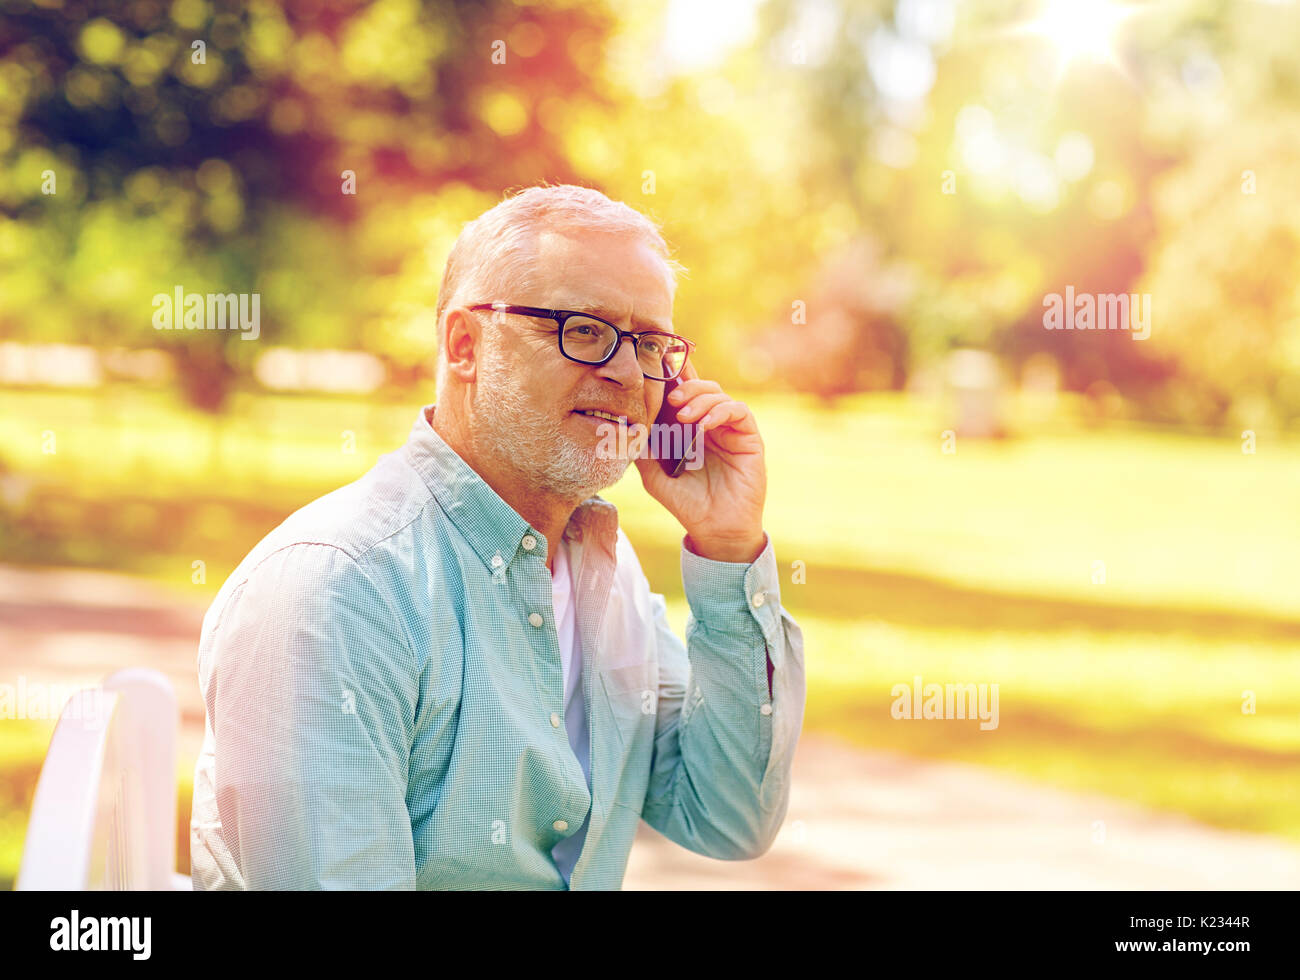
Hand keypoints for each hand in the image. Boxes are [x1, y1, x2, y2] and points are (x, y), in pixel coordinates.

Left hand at [633, 361, 766, 563]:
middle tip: (670, 400)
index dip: (674, 378)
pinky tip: (704, 425)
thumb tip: (626, 424)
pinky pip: (739, 411)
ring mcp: (731, 431)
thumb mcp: (655, 477)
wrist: (715, 530)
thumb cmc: (688, 504)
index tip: (658, 371)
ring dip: (700, 399)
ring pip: (720, 394)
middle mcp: (712, 426)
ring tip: (683, 416)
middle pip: (703, 387)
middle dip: (686, 386)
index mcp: (690, 429)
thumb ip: (643, 451)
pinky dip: (720, 411)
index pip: (684, 395)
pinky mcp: (749, 438)